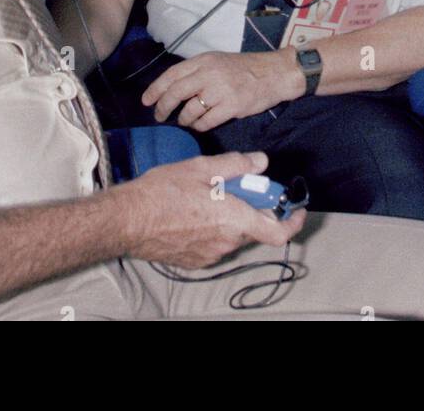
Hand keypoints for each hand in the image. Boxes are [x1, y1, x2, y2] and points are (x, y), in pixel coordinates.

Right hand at [121, 150, 305, 267]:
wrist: (126, 220)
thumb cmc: (163, 192)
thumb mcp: (202, 168)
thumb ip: (237, 165)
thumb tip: (261, 162)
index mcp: (234, 219)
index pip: (277, 231)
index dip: (293, 221)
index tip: (297, 209)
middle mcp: (226, 242)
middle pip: (252, 227)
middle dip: (252, 207)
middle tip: (236, 186)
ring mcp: (209, 255)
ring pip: (232, 235)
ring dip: (230, 217)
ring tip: (207, 196)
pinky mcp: (193, 261)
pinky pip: (214, 244)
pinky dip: (213, 229)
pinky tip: (193, 213)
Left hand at [143, 51, 296, 131]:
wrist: (274, 73)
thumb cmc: (245, 68)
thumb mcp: (218, 61)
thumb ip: (197, 71)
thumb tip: (173, 88)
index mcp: (204, 60)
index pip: (172, 74)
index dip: (156, 89)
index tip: (146, 101)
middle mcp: (209, 74)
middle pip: (176, 93)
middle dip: (163, 107)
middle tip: (159, 116)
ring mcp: (221, 90)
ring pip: (190, 110)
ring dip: (183, 119)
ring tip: (185, 121)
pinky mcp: (231, 106)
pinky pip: (206, 122)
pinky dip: (199, 126)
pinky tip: (200, 125)